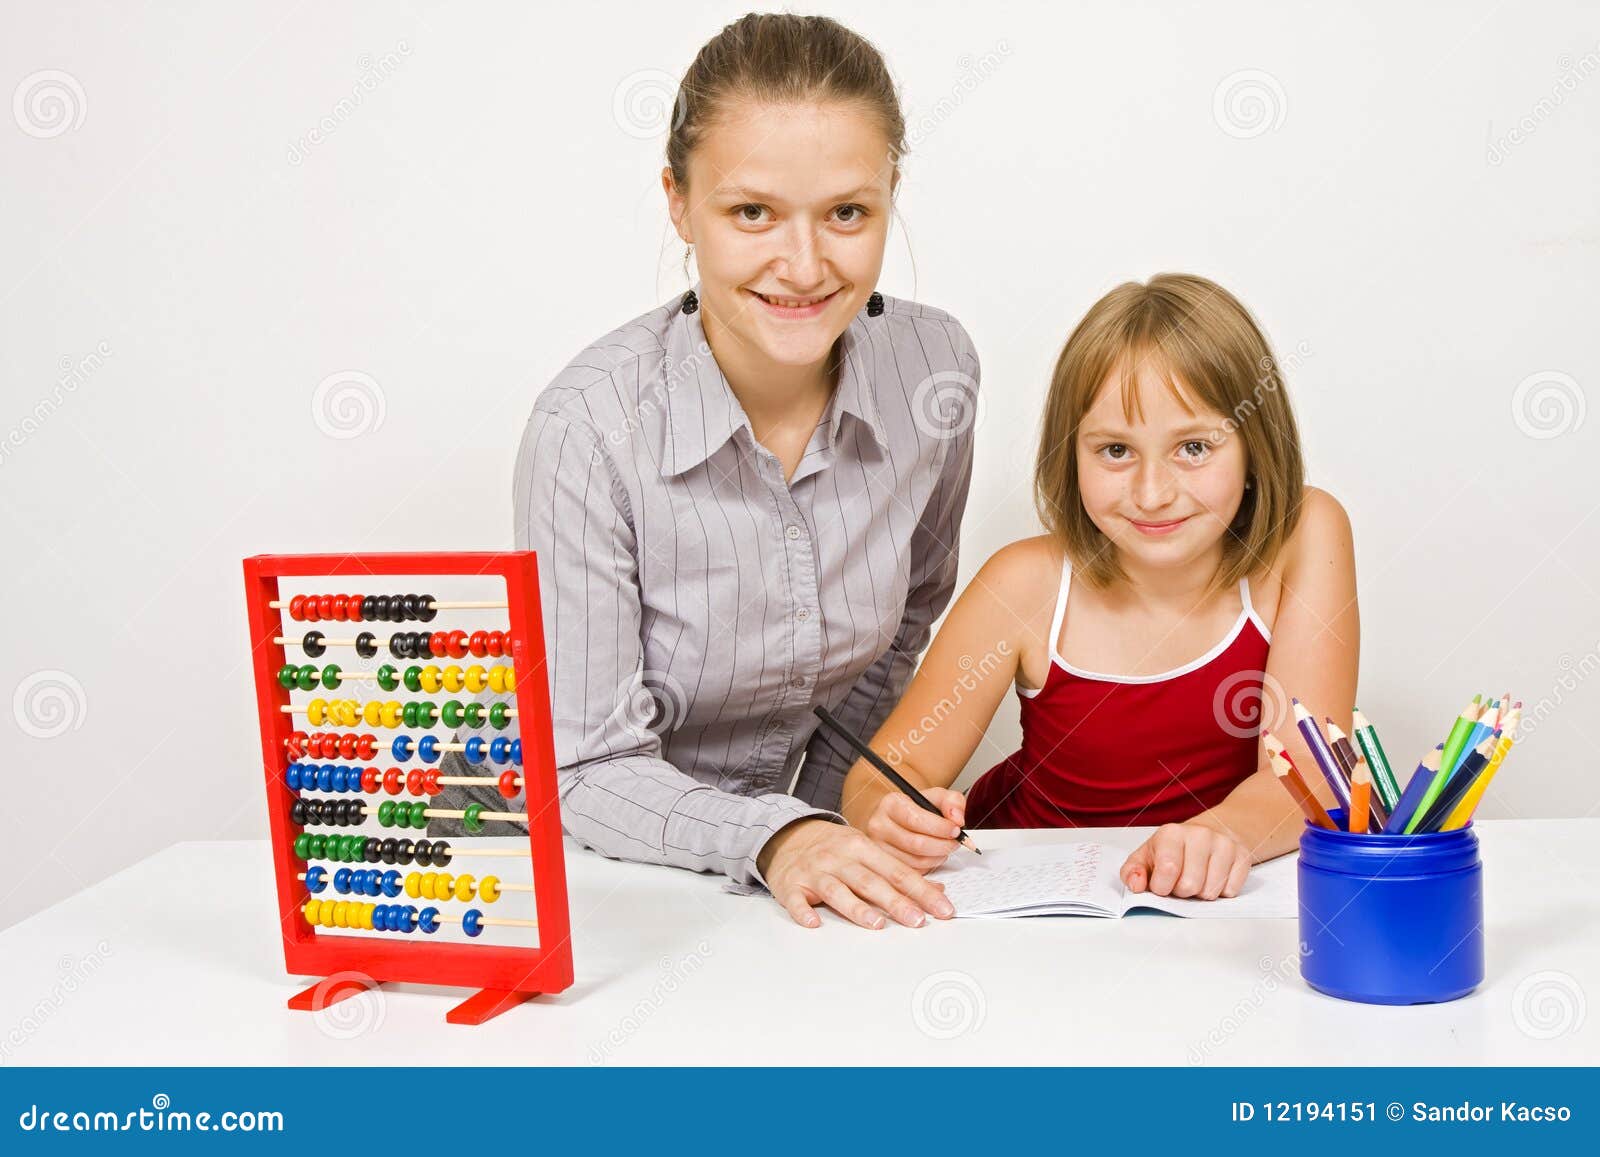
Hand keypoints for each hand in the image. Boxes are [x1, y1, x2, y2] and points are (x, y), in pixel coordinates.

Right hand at [757, 818, 956, 928]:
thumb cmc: (835, 851)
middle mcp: (840, 858)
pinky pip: (797, 899)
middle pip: (872, 881)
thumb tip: (937, 890)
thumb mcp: (868, 852)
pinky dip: (804, 911)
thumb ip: (898, 872)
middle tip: (918, 920)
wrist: (789, 839)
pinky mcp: (791, 885)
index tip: (943, 909)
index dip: (922, 891)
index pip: (898, 871)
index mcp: (862, 848)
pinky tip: (814, 923)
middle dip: (897, 901)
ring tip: (876, 924)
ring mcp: (815, 871)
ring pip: (838, 890)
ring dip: (857, 908)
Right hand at [862, 787, 967, 871]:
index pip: (916, 819)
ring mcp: (879, 849)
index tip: (956, 830)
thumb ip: (951, 801)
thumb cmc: (914, 810)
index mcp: (890, 805)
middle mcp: (879, 826)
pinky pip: (914, 873)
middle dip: (944, 845)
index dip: (941, 828)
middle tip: (955, 842)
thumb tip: (957, 818)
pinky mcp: (883, 868)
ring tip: (943, 848)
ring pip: (917, 862)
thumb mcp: (933, 798)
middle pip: (917, 844)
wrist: (896, 822)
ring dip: (938, 857)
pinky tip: (932, 857)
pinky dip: (930, 867)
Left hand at [1119, 822, 1250, 899]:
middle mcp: (1200, 834)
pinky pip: (1231, 891)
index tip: (1161, 884)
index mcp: (1171, 833)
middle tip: (1181, 882)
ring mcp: (1224, 844)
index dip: (1162, 887)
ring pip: (1211, 891)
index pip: (1168, 869)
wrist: (1207, 834)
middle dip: (1182, 892)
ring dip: (1201, 894)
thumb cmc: (1171, 851)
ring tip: (1197, 879)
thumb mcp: (1145, 858)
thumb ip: (1132, 872)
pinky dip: (1221, 892)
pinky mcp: (1243, 856)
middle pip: (1190, 885)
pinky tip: (1214, 877)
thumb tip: (1136, 885)